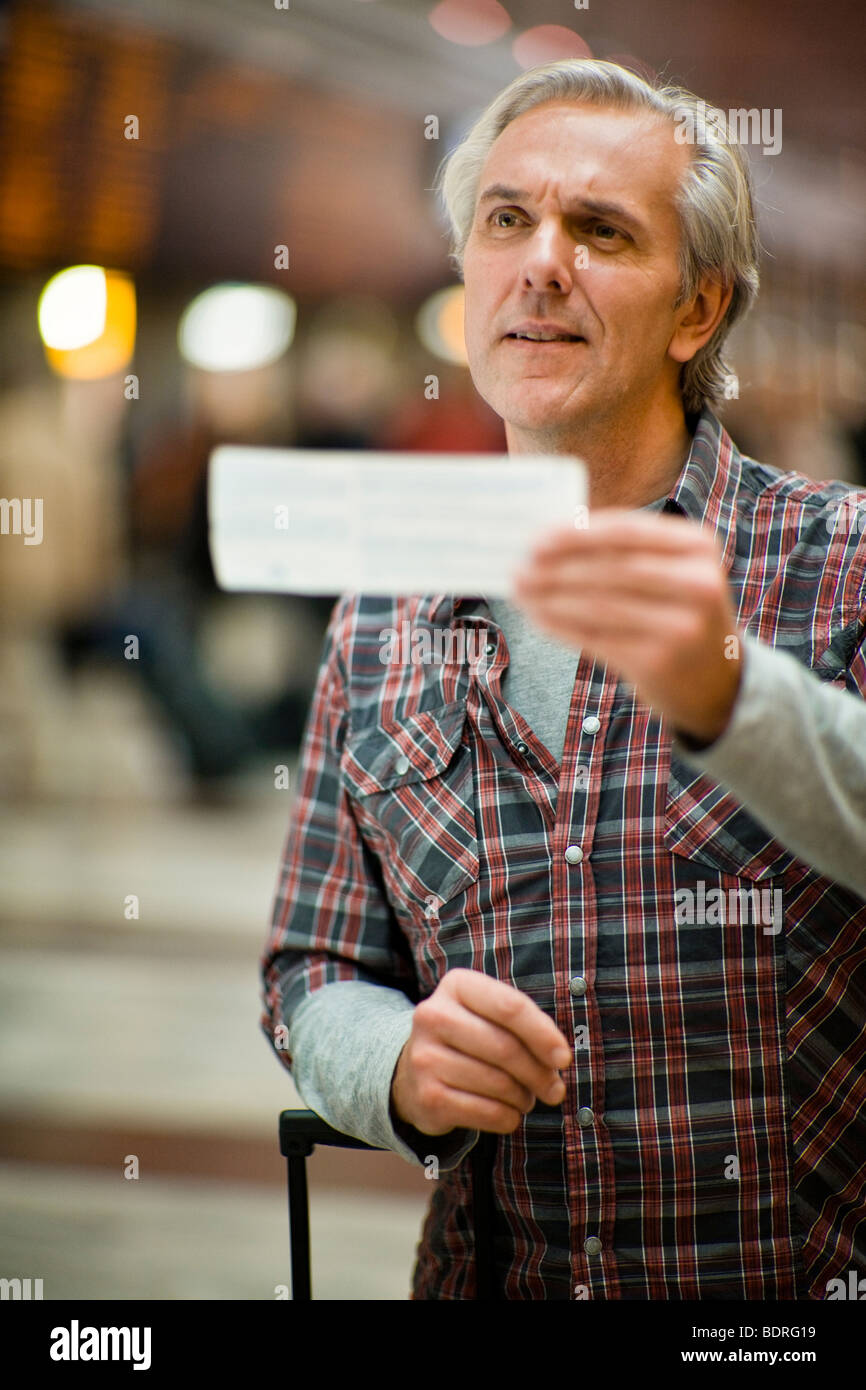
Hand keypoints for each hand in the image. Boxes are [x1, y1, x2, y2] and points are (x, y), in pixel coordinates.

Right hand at [390, 968, 571, 1135]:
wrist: (414, 1072)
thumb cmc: (468, 1039)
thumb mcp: (490, 1016)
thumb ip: (525, 1026)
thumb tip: (558, 1059)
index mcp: (456, 986)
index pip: (510, 1007)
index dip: (543, 1034)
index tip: (563, 1058)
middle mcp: (433, 1016)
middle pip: (505, 1047)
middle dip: (539, 1073)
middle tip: (554, 1088)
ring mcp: (425, 1057)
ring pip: (498, 1083)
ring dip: (524, 1097)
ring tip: (525, 1097)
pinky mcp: (427, 1096)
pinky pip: (486, 1112)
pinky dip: (508, 1118)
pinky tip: (508, 1112)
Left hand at [511, 508, 743, 745]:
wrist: (720, 683)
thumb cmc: (680, 615)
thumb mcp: (673, 574)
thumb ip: (625, 554)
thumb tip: (550, 541)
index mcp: (698, 548)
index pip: (628, 530)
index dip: (578, 532)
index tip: (537, 537)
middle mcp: (696, 584)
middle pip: (611, 568)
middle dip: (557, 567)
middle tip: (517, 567)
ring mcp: (680, 626)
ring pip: (599, 605)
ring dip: (550, 597)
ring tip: (520, 591)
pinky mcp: (658, 662)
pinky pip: (596, 638)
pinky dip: (561, 626)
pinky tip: (538, 617)